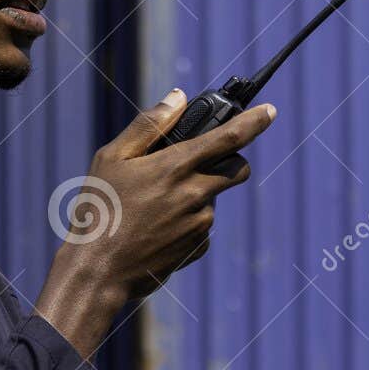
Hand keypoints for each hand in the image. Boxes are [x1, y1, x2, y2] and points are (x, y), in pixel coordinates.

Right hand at [34, 89, 275, 356]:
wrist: (97, 271)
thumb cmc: (99, 209)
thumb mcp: (113, 158)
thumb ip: (149, 125)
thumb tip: (178, 97)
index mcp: (175, 166)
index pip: (228, 138)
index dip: (254, 122)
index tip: (270, 112)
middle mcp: (195, 194)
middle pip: (236, 170)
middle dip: (230, 161)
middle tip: (201, 163)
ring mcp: (200, 223)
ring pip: (213, 198)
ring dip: (196, 195)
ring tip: (152, 207)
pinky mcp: (198, 246)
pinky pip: (202, 226)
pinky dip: (187, 222)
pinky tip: (156, 229)